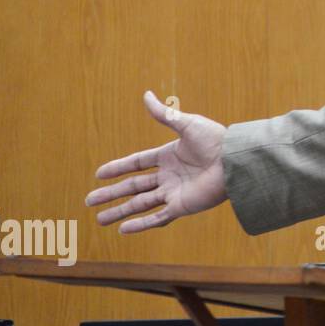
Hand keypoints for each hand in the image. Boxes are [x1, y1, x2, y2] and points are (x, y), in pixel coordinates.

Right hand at [87, 90, 227, 232]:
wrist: (236, 160)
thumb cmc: (215, 140)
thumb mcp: (186, 124)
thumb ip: (164, 114)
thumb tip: (146, 94)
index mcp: (169, 156)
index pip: (137, 163)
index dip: (117, 168)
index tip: (98, 174)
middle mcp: (169, 176)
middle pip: (134, 187)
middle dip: (111, 194)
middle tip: (88, 201)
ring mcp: (175, 192)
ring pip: (141, 204)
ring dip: (120, 212)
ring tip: (99, 220)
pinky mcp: (182, 206)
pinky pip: (158, 217)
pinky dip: (140, 225)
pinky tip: (122, 230)